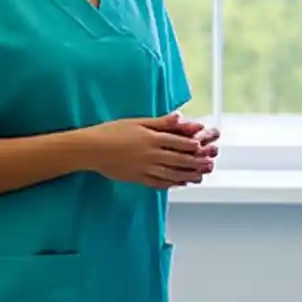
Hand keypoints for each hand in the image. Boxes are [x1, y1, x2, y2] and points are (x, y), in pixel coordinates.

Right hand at [81, 113, 214, 189]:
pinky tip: (180, 183)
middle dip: (196, 162)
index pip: (178, 142)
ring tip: (200, 176)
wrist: (91, 149)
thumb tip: (180, 117)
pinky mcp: (138, 179)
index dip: (193, 145)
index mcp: (151, 138)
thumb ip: (160, 122)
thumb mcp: (136, 121)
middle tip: (210, 164)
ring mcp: (145, 169)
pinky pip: (159, 183)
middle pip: (179, 160)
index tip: (204, 146)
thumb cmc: (111, 132)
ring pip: (172, 174)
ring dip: (188, 175)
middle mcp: (151, 155)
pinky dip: (172, 184)